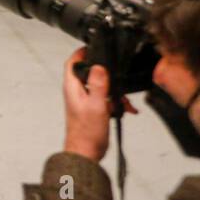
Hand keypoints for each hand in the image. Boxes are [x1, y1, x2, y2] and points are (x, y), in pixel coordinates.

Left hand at [62, 47, 136, 161]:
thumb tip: (99, 66)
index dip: (81, 52)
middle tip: (118, 78)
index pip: (72, 62)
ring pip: (101, 86)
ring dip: (114, 91)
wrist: (86, 153)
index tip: (93, 46)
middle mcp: (77, 92)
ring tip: (124, 101)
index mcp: (73, 87)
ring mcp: (84, 100)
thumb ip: (99, 85)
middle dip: (106, 75)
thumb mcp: (97, 105)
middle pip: (90, 72)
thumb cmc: (87, 133)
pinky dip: (116, 102)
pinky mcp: (92, 109)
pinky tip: (126, 109)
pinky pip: (105, 99)